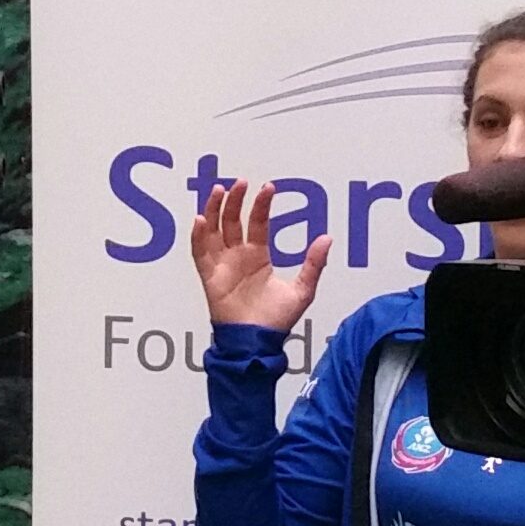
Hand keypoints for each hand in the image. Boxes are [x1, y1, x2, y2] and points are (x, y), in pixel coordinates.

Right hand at [190, 180, 329, 330]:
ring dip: (214, 210)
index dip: (260, 205)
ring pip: (213, 231)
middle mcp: (238, 256)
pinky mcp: (209, 277)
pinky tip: (201, 219)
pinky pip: (200, 253)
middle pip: (232, 221)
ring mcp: (222, 265)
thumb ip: (314, 264)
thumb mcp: (302, 290)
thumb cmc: (276, 321)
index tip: (267, 187)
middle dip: (235, 200)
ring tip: (219, 190)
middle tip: (240, 183)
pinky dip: (198, 237)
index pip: (257, 223)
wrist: (256, 343)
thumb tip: (327, 238)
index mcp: (257, 256)